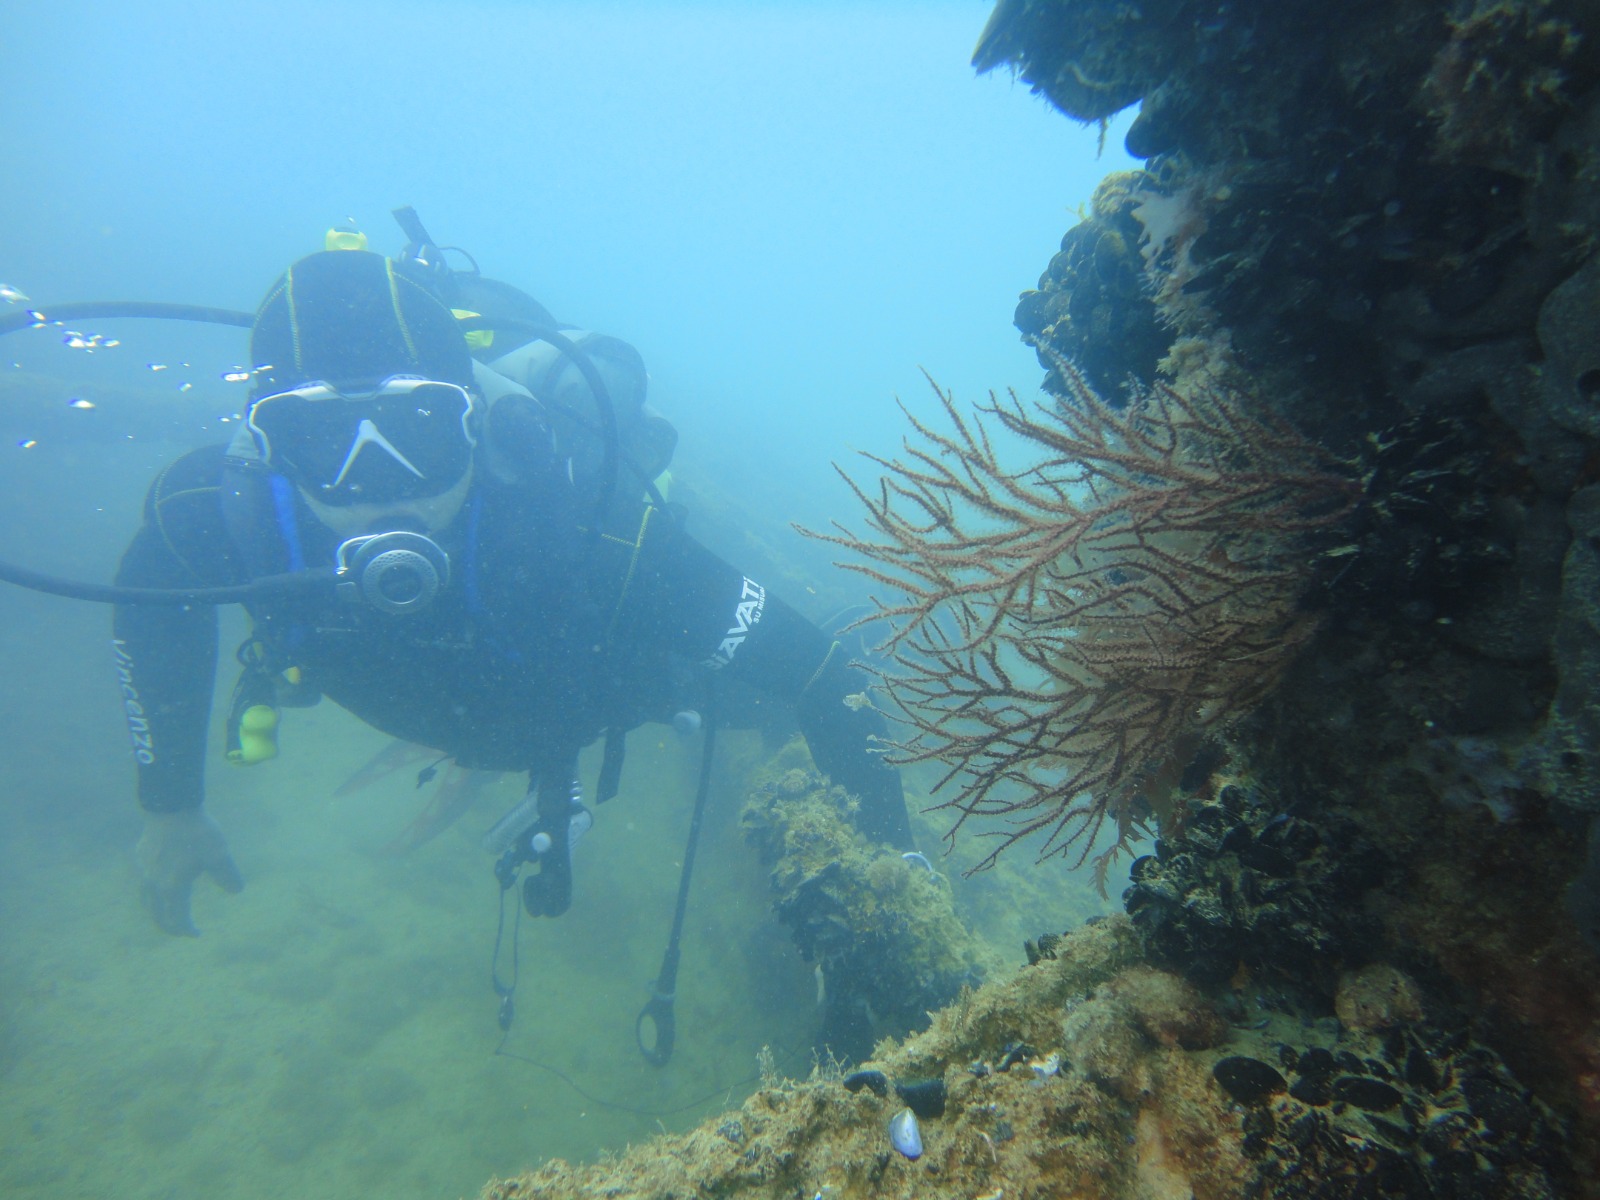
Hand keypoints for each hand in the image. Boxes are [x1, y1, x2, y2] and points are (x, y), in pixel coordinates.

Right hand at [136, 809, 244, 935]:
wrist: (170, 806)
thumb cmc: (196, 832)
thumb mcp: (219, 855)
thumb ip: (228, 875)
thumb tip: (236, 891)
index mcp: (172, 888)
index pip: (177, 918)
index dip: (186, 929)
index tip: (197, 933)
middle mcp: (154, 884)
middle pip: (157, 915)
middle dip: (170, 926)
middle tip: (182, 930)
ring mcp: (144, 871)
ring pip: (146, 901)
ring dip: (157, 913)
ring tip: (167, 914)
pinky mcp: (141, 858)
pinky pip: (143, 884)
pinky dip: (151, 895)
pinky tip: (159, 887)